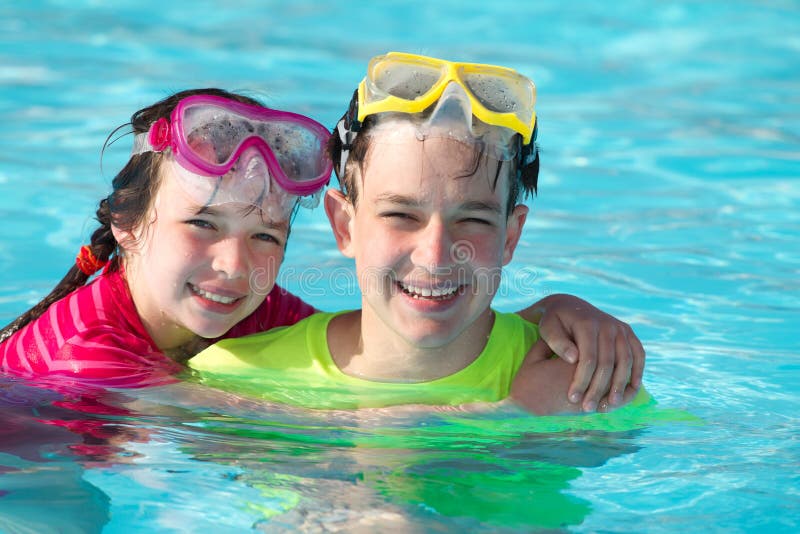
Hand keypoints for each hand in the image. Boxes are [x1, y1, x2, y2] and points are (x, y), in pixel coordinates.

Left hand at [517, 294, 644, 411]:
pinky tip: (632, 389)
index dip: (581, 381)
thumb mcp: (548, 328)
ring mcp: (620, 328)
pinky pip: (638, 354)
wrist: (570, 305)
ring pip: (625, 361)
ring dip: (620, 385)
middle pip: (608, 363)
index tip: (573, 399)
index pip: (588, 359)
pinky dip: (637, 371)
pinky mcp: (628, 333)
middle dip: (598, 388)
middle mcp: (607, 325)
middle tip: (588, 409)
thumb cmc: (554, 322)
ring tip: (610, 405)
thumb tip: (573, 358)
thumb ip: (557, 342)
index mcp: (587, 324)